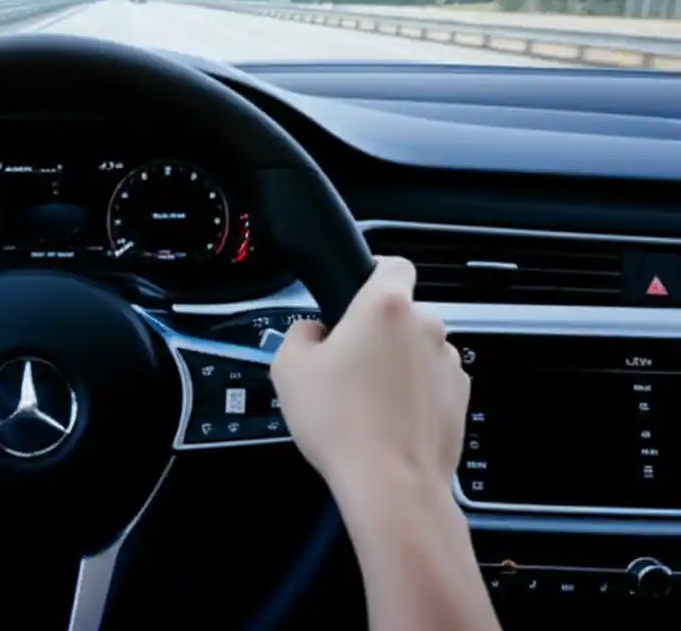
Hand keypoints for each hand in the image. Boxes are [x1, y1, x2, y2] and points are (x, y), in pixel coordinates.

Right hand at [270, 257, 469, 500]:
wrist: (390, 484)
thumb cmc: (341, 424)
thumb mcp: (288, 369)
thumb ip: (299, 334)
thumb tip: (313, 332)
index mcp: (385, 307)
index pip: (392, 264)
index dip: (372, 275)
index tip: (355, 297)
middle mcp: (425, 327)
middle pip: (400, 314)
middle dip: (375, 333)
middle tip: (344, 366)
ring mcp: (448, 363)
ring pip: (416, 350)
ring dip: (396, 365)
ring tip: (364, 402)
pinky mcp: (460, 397)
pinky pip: (431, 382)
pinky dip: (413, 394)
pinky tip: (386, 421)